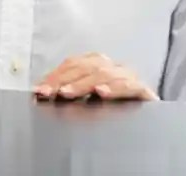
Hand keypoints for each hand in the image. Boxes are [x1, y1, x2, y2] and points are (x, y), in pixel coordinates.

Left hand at [34, 53, 157, 101]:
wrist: (146, 121)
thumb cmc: (111, 107)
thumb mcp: (85, 98)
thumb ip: (65, 91)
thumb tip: (39, 92)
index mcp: (96, 64)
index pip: (72, 64)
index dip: (55, 75)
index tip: (39, 89)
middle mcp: (112, 67)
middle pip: (86, 67)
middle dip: (64, 80)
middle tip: (49, 93)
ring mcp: (129, 77)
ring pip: (104, 74)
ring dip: (83, 83)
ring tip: (67, 93)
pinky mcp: (144, 91)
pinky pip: (131, 86)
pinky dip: (115, 88)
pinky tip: (101, 93)